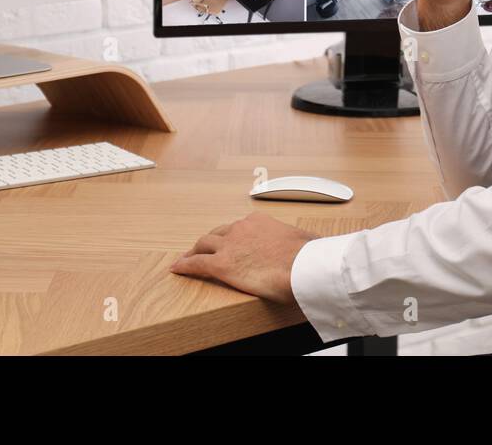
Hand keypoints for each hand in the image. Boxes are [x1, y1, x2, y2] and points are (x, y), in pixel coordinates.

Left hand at [170, 212, 317, 303]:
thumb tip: (315, 244)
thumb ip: (303, 241)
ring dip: (193, 251)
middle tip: (202, 249)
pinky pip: (196, 264)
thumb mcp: (307, 241)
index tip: (232, 243)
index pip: (239, 227)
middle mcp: (241, 229)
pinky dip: (184, 266)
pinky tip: (176, 269)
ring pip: (203, 245)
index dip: (232, 236)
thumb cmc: (309, 256)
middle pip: (217, 233)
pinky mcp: (221, 264)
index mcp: (259, 222)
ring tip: (186, 258)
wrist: (303, 266)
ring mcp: (229, 245)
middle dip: (209, 241)